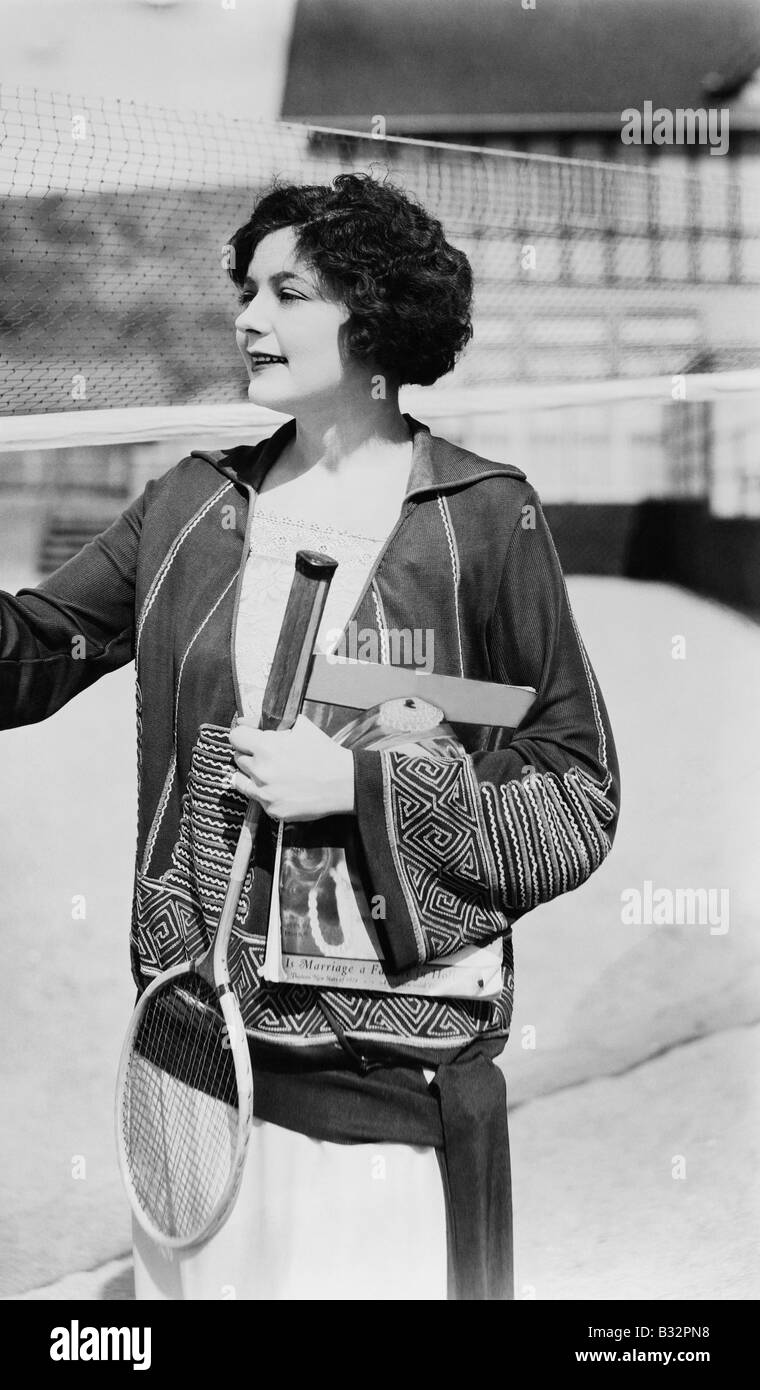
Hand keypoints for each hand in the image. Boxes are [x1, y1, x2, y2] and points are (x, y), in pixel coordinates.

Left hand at [229, 714, 355, 821]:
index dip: (244, 735)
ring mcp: (265, 793)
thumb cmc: (323, 752)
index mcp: (265, 746)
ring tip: (272, 772)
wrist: (343, 783)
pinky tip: (281, 787)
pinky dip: (264, 792)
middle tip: (269, 756)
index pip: (235, 736)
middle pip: (238, 758)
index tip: (251, 738)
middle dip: (251, 754)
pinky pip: (256, 798)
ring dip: (252, 774)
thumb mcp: (299, 726)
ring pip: (241, 779)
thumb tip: (244, 720)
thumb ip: (266, 720)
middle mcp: (260, 771)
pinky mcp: (272, 810)